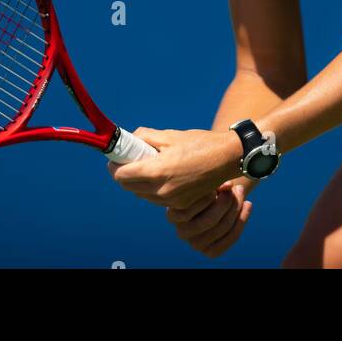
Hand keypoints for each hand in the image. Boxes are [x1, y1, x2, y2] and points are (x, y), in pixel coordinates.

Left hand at [107, 127, 241, 210]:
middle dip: (124, 174)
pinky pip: (156, 199)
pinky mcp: (180, 205)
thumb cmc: (199, 143)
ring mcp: (171, 200)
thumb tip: (128, 140)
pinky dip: (153, 189)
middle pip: (128, 187)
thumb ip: (144, 138)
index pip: (121, 176)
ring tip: (148, 167)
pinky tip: (163, 175)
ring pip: (141, 195)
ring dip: (138, 183)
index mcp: (157, 171)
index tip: (116, 158)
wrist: (227, 158)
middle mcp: (161, 190)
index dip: (115, 166)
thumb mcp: (168, 135)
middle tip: (130, 160)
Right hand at [167, 180, 252, 258]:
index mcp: (173, 215)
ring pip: (224, 226)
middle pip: (211, 219)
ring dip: (237, 207)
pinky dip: (243, 219)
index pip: (193, 205)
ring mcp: (196, 245)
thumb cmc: (202, 190)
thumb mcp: (204, 184)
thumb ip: (213, 182)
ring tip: (241, 192)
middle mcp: (182, 233)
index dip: (211, 193)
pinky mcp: (210, 252)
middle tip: (237, 187)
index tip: (224, 182)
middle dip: (228, 201)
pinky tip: (248, 204)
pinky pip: (232, 237)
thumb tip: (229, 185)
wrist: (207, 205)